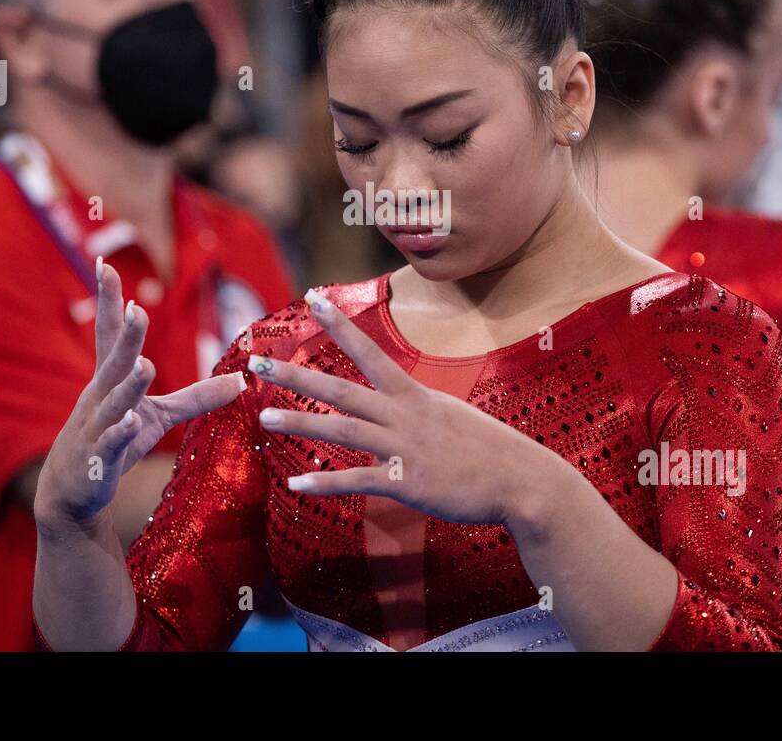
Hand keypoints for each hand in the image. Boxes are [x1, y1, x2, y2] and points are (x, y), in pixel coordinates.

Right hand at [33, 258, 245, 531]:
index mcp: (109, 381)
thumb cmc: (113, 442)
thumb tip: (240, 380)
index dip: (107, 302)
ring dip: (128, 385)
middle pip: (114, 363)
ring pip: (113, 404)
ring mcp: (97, 429)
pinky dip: (118, 434)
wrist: (70, 493)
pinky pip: (110, 445)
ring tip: (146, 365)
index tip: (104, 264)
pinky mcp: (98, 460)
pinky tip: (128, 423)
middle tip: (137, 309)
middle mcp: (100, 398)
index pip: (108, 336)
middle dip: (126, 337)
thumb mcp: (157, 417)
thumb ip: (196, 397)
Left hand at [250, 289, 564, 526]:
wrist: (522, 481)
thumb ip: (415, 409)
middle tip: (259, 363)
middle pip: (343, 389)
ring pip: (344, 430)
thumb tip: (395, 404)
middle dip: (298, 375)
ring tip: (264, 418)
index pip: (370, 351)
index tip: (312, 297)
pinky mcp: (408, 483)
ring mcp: (405, 448)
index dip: (339, 324)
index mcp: (414, 395)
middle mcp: (405, 415)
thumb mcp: (449, 415)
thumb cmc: (488, 449)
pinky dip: (326, 482)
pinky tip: (296, 484)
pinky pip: (359, 480)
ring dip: (301, 423)